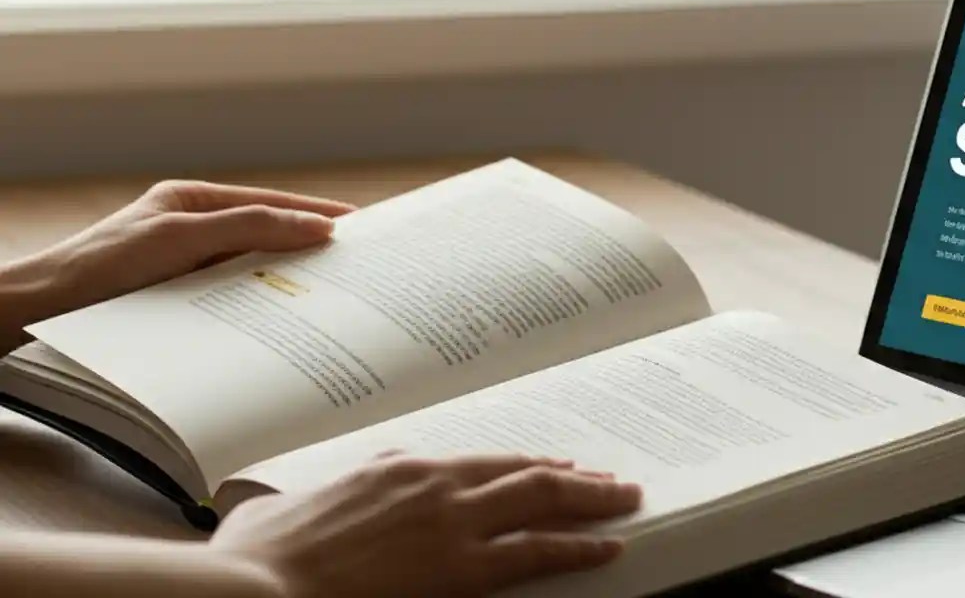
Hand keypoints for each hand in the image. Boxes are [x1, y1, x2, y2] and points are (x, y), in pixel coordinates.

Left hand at [0, 180, 355, 351]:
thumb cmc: (95, 270)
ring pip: (253, 276)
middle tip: (360, 269)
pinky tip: (286, 328)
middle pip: (268, 240)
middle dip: (311, 252)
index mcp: (193, 203)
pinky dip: (262, 313)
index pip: (271, 203)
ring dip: (288, 288)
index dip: (317, 213)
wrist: (36, 319)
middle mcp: (193, 235)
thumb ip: (249, 228)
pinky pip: (235, 307)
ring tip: (334, 301)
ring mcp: (187, 273)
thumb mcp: (179, 238)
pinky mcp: (182, 310)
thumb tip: (318, 227)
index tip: (362, 225)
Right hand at [209, 453, 642, 597]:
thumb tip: (325, 495)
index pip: (479, 462)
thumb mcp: (291, 506)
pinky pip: (537, 553)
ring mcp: (453, 524)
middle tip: (607, 478)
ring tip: (624, 499)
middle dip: (571, 476)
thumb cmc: (263, 558)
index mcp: (396, 469)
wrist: (257, 589)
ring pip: (541, 502)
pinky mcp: (462, 569)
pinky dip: (578, 547)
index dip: (521, 465)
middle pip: (522, 472)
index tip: (549, 467)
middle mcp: (435, 485)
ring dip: (590, 501)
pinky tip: (604, 547)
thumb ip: (331, 495)